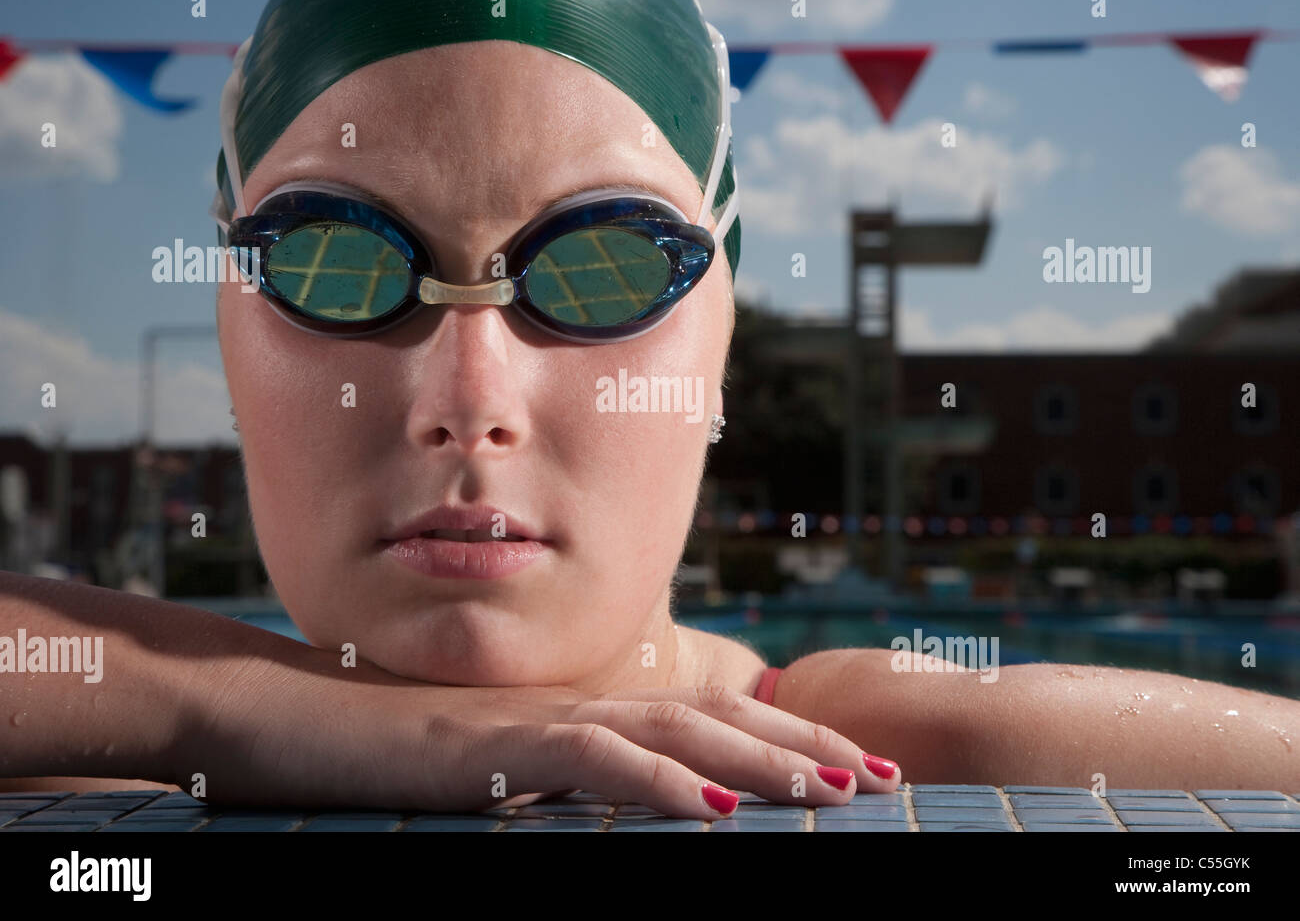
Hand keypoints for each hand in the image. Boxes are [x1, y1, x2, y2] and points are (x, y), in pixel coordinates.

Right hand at [174, 652, 899, 818]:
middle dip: (807, 743)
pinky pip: (596, 761)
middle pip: (718, 713)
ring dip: (762, 759)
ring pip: (677, 728)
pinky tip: (713, 810)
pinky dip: (661, 785)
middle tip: (884, 775)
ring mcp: (546, 720)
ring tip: (834, 790)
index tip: (856, 769)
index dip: (789, 737)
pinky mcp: (501, 748)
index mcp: (594, 710)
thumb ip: (571, 776)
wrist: (301, 720)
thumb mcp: (505, 772)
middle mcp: (585, 703)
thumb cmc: (397, 755)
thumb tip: (644, 799)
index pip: (712, 716)